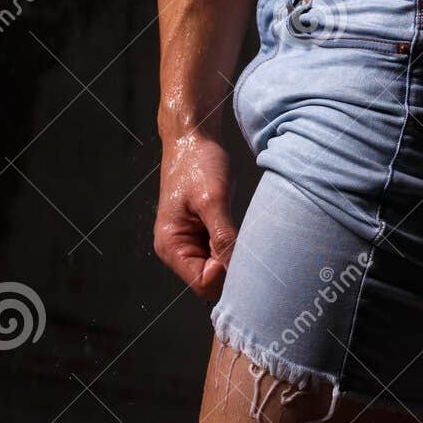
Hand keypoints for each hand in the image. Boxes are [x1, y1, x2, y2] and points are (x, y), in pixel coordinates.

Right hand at [154, 134, 236, 301]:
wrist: (194, 138)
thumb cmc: (198, 163)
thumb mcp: (212, 200)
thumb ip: (223, 238)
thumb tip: (235, 271)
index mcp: (171, 245)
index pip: (203, 284)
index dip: (226, 274)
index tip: (242, 249)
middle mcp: (177, 249)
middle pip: (211, 281)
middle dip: (232, 268)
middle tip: (251, 243)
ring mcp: (191, 242)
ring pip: (220, 269)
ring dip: (235, 257)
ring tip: (247, 233)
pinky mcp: (204, 233)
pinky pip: (223, 253)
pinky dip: (236, 247)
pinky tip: (244, 230)